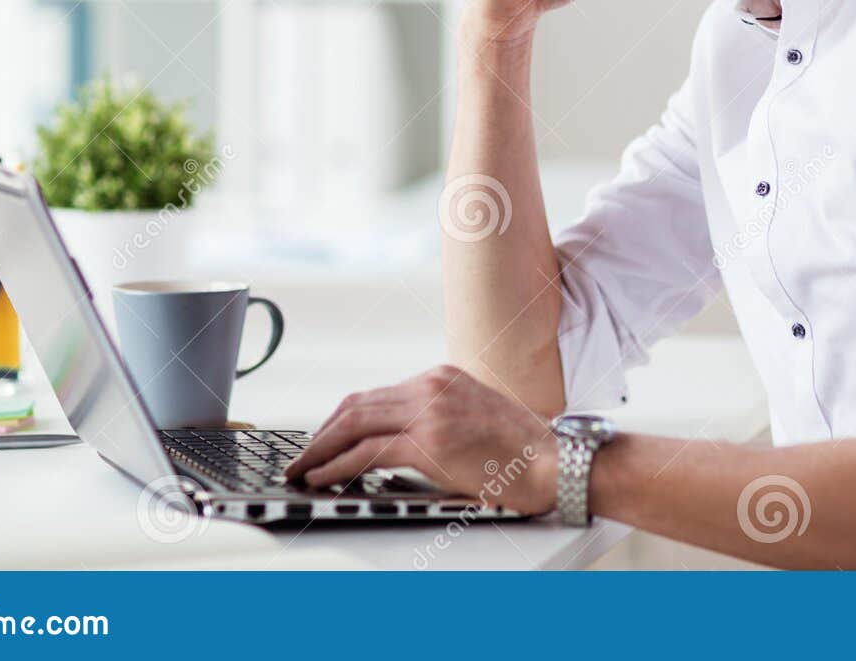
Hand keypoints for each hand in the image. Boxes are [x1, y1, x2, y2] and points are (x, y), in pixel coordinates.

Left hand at [284, 365, 559, 513]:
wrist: (554, 461)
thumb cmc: (520, 451)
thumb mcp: (472, 418)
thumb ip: (436, 420)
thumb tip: (394, 446)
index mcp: (441, 377)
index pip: (375, 394)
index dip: (340, 420)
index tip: (323, 439)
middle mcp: (432, 386)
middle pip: (357, 404)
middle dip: (322, 433)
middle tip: (301, 456)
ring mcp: (430, 411)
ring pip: (355, 424)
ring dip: (321, 449)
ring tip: (302, 469)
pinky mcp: (430, 441)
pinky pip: (368, 452)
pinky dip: (338, 466)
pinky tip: (324, 478)